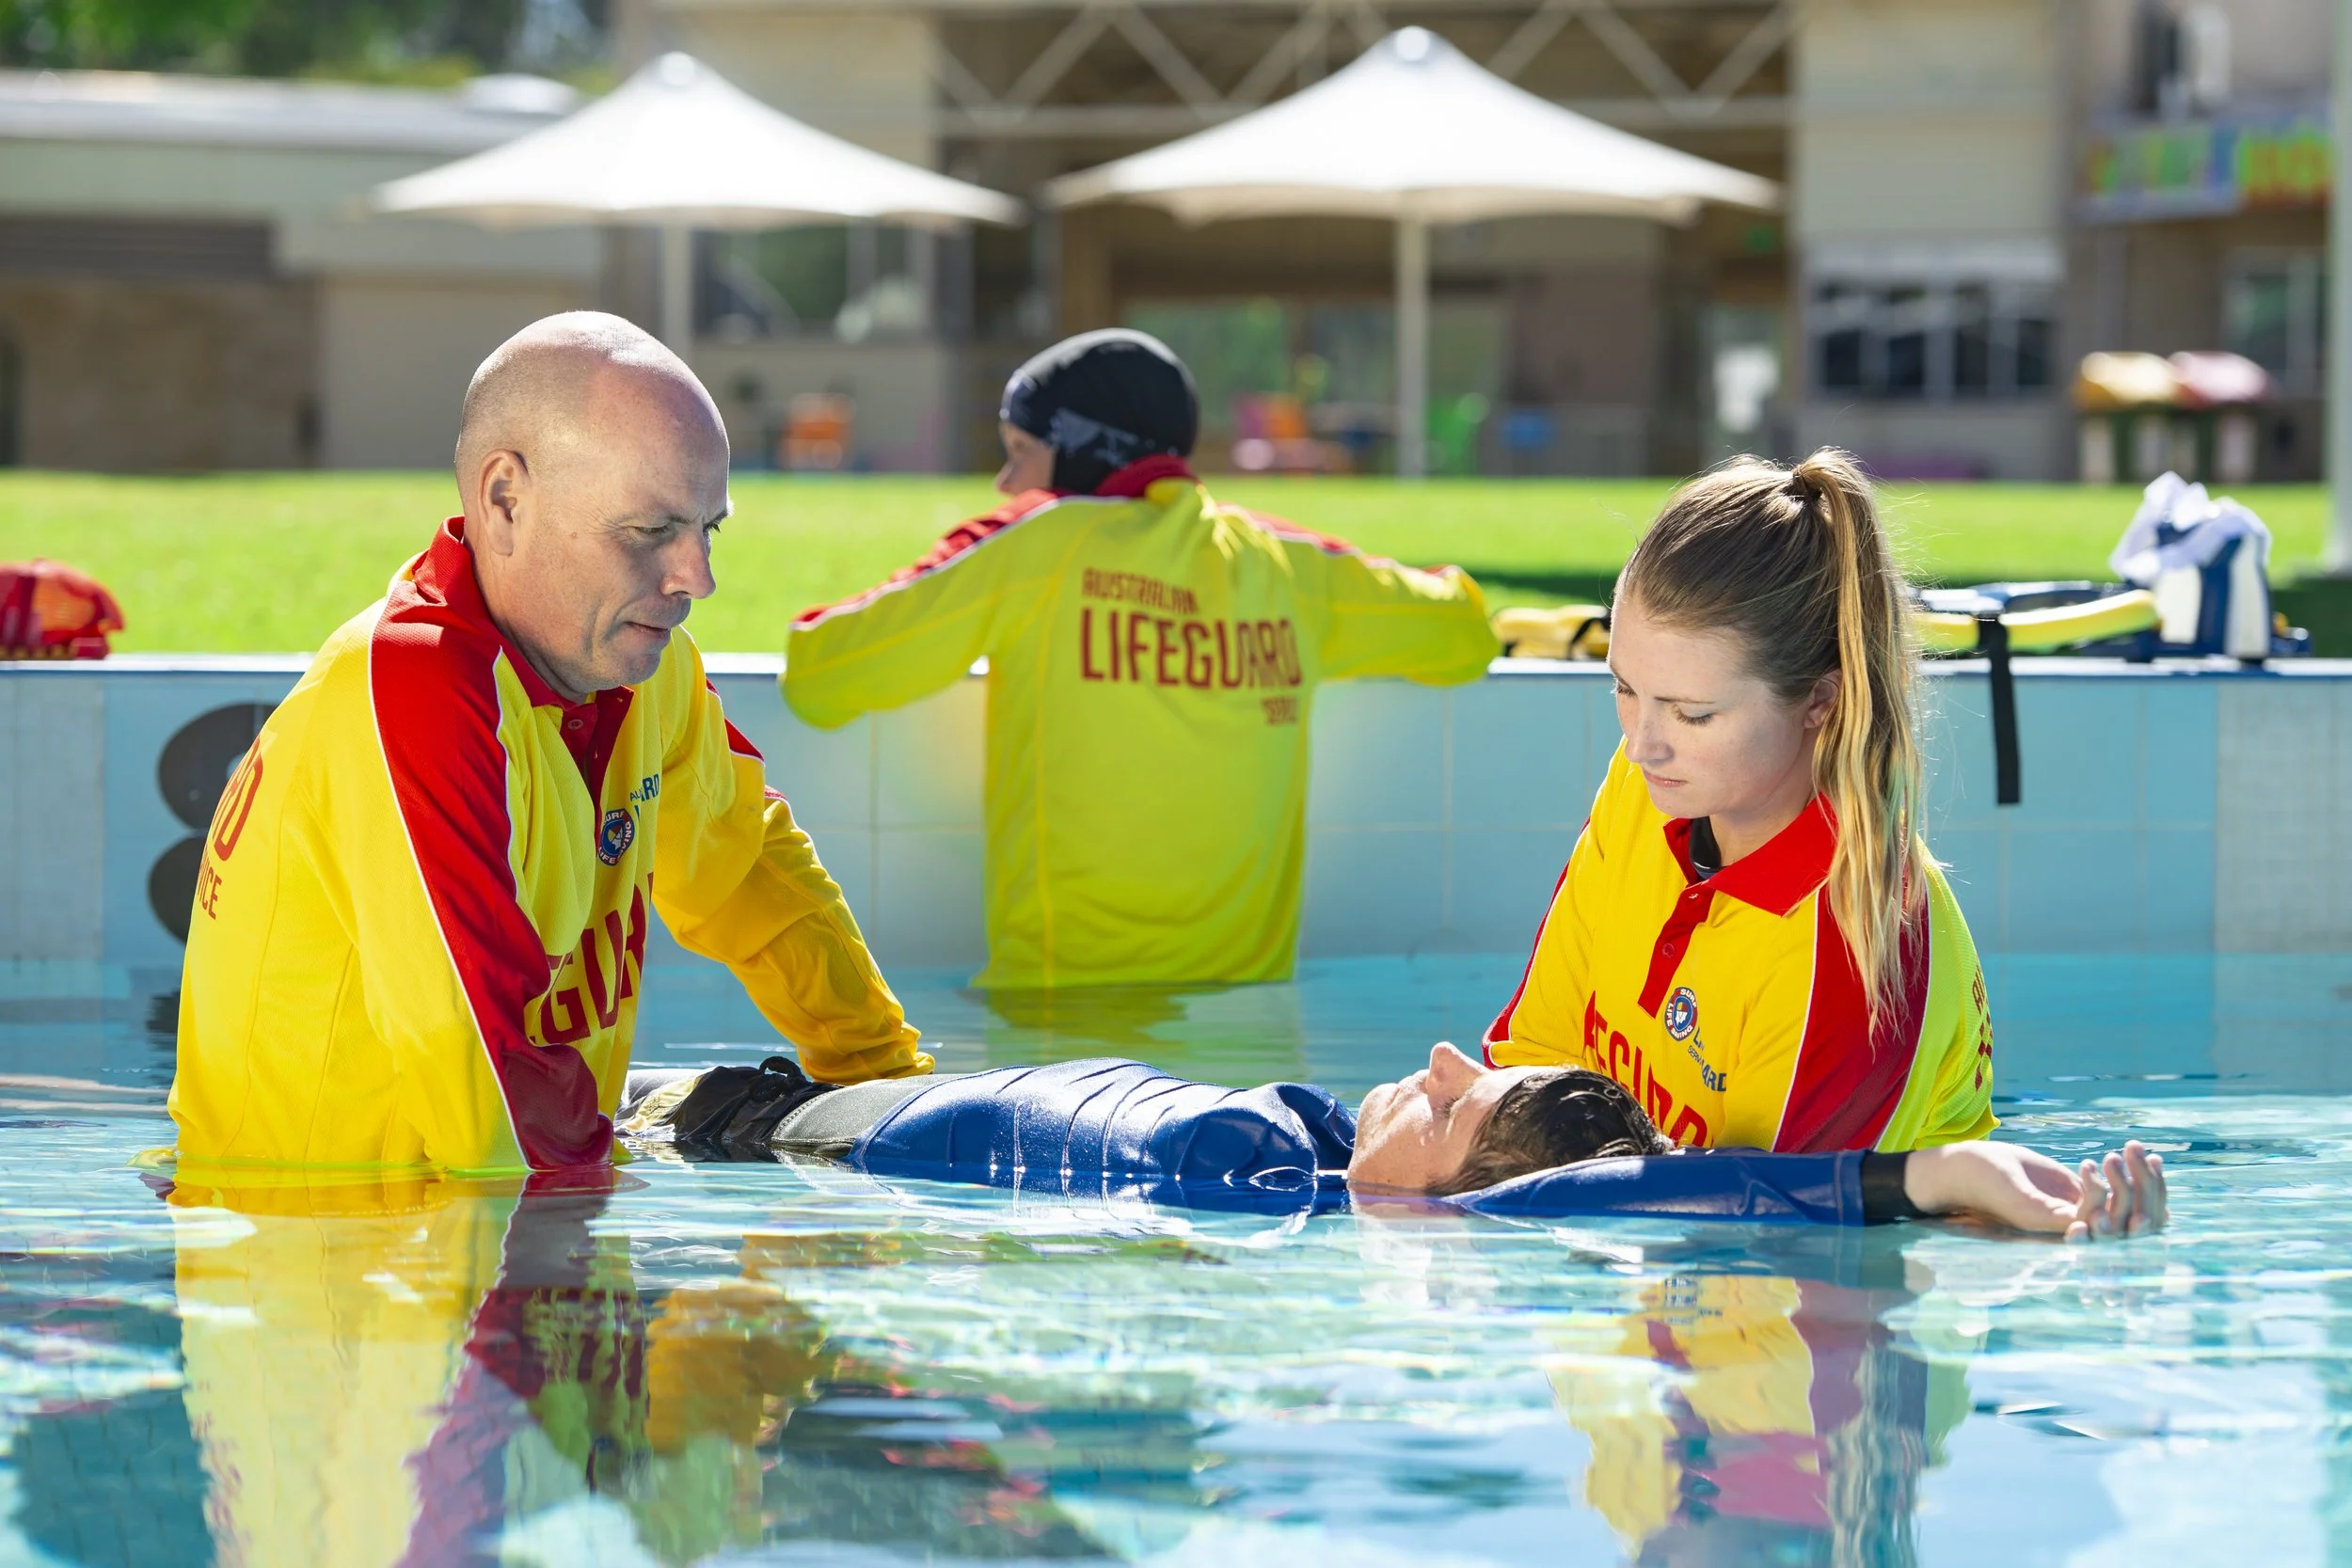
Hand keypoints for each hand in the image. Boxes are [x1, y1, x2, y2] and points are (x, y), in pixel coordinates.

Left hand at [1902, 1139, 2166, 1239]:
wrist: (1947, 1169)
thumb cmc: (1994, 1170)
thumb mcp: (2047, 1176)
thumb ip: (2081, 1191)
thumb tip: (2122, 1184)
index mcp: (2079, 1216)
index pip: (2138, 1216)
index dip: (2155, 1190)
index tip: (2155, 1155)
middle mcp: (2072, 1229)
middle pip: (2137, 1226)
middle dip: (2148, 1189)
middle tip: (2140, 1150)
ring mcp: (2053, 1229)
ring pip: (2113, 1226)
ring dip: (2123, 1192)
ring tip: (2113, 1157)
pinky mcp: (2032, 1221)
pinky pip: (2078, 1222)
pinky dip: (2094, 1202)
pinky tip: (2092, 1170)